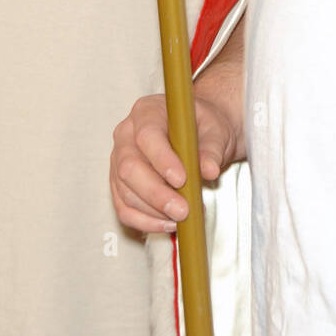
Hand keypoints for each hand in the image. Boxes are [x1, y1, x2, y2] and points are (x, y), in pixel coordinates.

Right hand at [110, 93, 238, 234]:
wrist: (201, 135)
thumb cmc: (205, 127)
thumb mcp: (216, 131)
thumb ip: (212, 149)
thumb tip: (209, 169)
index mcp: (147, 112)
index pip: (147, 136)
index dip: (162, 159)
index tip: (181, 179)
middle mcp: (127, 134)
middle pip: (129, 168)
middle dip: (156, 194)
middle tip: (182, 209)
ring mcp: (119, 160)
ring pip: (126, 192)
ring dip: (154, 211)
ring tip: (182, 217)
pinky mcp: (120, 185)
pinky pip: (125, 208)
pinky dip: (146, 221)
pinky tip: (168, 223)